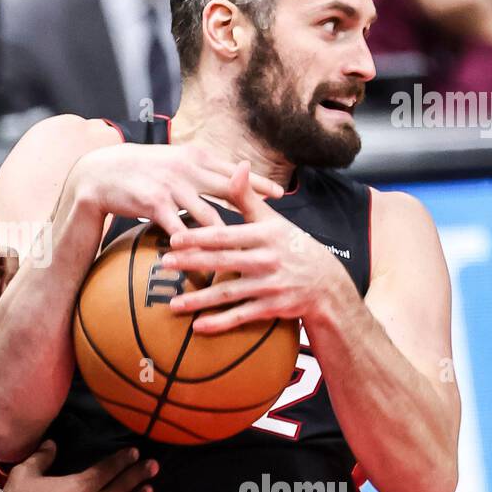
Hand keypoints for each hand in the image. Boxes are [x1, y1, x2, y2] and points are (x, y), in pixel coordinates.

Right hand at [0, 441, 157, 491]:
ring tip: (149, 491)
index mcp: (81, 486)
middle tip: (154, 466)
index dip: (123, 459)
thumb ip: (42, 456)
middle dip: (139, 475)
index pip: (109, 469)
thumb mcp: (25, 473)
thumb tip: (52, 443)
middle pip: (122, 488)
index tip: (135, 452)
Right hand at [66, 141, 284, 237]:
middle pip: (231, 192)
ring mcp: (173, 186)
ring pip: (209, 217)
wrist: (101, 172)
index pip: (234, 170)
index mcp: (195, 157)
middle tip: (276, 228)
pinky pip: (180, 230)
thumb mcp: (172, 160)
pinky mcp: (156, 204)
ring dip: (227, 240)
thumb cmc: (140, 169)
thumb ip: (198, 169)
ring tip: (244, 258)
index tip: (280, 194)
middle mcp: (189, 169)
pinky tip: (202, 265)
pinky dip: (193, 249)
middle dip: (255, 210)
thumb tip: (225, 176)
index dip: (258, 183)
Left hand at [161, 161, 349, 333]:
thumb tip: (239, 165)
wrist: (327, 285)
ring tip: (172, 304)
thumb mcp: (273, 221)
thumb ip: (249, 198)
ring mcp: (270, 286)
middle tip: (164, 263)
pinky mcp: (272, 309)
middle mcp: (268, 260)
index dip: (200, 237)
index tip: (173, 237)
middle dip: (192, 263)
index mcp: (265, 236)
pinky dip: (220, 324)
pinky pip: (241, 317)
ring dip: (199, 300)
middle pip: (223, 262)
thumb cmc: (293, 247)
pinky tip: (197, 327)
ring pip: (228, 294)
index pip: (227, 235)